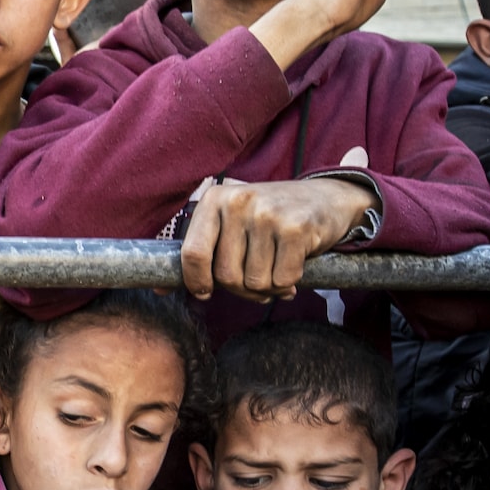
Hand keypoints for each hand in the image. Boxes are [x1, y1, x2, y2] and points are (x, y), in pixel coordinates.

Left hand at [179, 177, 376, 300]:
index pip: (191, 253)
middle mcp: (239, 202)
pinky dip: (289, 282)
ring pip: (254, 282)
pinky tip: (294, 264)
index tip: (205, 291)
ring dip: (267, 286)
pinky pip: (281, 280)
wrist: (328, 198)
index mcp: (215, 200)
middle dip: (240, 288)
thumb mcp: (231, 225)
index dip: (196, 281)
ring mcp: (267, 214)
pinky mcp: (296, 229)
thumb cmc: (271, 219)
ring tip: (276, 267)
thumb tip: (160, 291)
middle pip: (225, 276)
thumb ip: (201, 252)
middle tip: (257, 276)